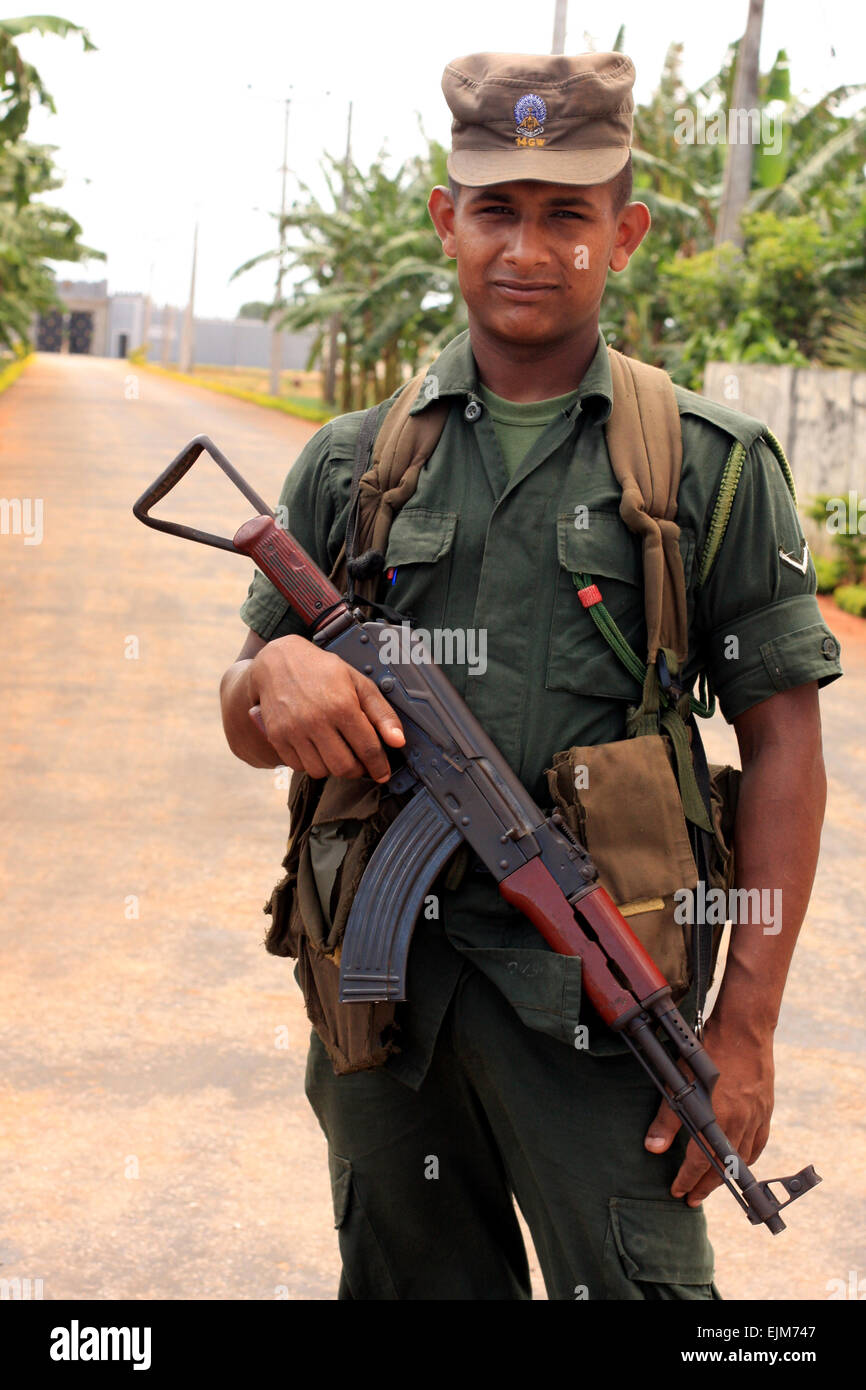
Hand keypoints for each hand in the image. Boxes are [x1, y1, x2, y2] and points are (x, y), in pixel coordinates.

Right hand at [249, 634, 404, 781]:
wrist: (279, 662)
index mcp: (342, 706)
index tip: (382, 773)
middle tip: (359, 761)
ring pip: (320, 771)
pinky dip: (310, 763)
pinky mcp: (276, 737)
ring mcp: (293, 730)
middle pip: (344, 767)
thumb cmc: (323, 671)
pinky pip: (298, 767)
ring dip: (332, 767)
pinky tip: (316, 748)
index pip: (368, 749)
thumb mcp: (359, 683)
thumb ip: (382, 713)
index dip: (379, 766)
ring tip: (336, 751)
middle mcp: (316, 720)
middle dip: (357, 769)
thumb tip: (398, 741)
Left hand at [643, 1017, 774, 1206]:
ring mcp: (756, 1117)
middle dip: (706, 1186)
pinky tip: (741, 1161)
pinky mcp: (765, 1109)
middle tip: (693, 1198)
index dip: (688, 1180)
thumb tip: (653, 1148)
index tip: (678, 1192)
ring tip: (713, 1183)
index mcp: (718, 1118)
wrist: (744, 1030)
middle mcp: (740, 1123)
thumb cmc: (707, 1051)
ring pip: (743, 1158)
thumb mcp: (679, 1081)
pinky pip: (759, 1143)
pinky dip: (749, 1157)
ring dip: (727, 1174)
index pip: (701, 1162)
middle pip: (724, 1167)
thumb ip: (667, 1119)